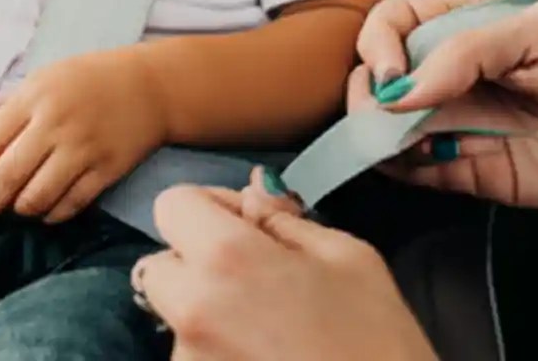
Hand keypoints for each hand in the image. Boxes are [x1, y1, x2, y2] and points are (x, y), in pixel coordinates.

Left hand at [0, 48, 168, 222]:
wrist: (151, 87)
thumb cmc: (94, 80)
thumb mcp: (47, 76)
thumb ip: (12, 101)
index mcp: (34, 98)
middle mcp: (54, 125)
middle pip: (6, 178)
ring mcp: (82, 150)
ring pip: (36, 199)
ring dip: (21, 210)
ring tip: (20, 206)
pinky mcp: (106, 171)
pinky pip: (70, 205)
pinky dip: (52, 214)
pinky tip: (48, 209)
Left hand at [136, 184, 436, 360]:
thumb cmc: (377, 342)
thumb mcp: (349, 258)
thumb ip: (285, 220)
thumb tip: (252, 194)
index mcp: (225, 258)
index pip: (171, 205)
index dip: (209, 207)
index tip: (248, 227)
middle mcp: (190, 309)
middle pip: (160, 266)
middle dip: (198, 263)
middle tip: (258, 281)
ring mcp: (186, 360)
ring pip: (176, 316)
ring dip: (209, 312)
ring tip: (272, 332)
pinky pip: (192, 356)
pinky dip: (218, 351)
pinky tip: (266, 357)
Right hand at [352, 0, 537, 206]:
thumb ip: (467, 50)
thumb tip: (403, 88)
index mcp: (466, 25)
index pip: (393, 23)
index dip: (380, 45)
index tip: (394, 72)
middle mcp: (453, 73)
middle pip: (378, 78)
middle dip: (369, 93)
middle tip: (387, 112)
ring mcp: (457, 121)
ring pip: (385, 127)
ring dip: (377, 135)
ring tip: (401, 141)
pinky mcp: (468, 171)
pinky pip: (413, 172)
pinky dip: (399, 170)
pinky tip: (417, 161)